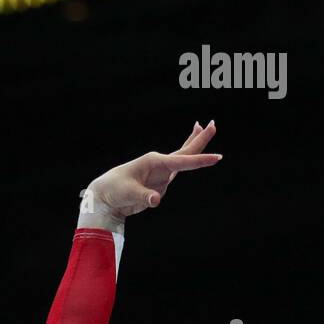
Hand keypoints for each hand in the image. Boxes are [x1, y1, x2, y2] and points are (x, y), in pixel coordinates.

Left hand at [89, 120, 221, 218]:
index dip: (200, 160)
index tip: (217, 158)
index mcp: (154, 162)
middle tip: (213, 124)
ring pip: (183, 159)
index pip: (182, 161)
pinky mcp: (160, 183)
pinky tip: (191, 158)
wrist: (106, 195)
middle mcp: (160, 164)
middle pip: (185, 151)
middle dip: (199, 139)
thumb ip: (144, 196)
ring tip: (202, 126)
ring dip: (194, 145)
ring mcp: (161, 174)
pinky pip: (176, 171)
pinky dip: (186, 163)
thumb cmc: (115, 189)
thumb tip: (156, 200)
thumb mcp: (129, 194)